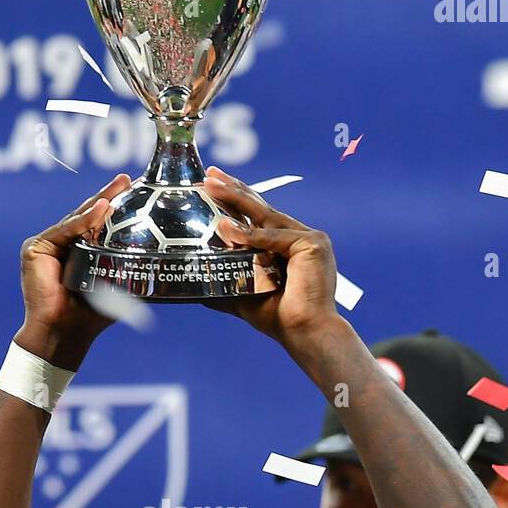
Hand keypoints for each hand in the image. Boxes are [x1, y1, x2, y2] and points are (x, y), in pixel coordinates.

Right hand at [14, 173, 130, 368]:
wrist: (64, 334)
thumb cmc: (91, 316)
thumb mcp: (116, 286)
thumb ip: (130, 269)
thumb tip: (163, 263)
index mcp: (80, 252)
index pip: (98, 224)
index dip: (115, 206)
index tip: (134, 188)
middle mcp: (62, 245)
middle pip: (88, 215)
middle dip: (108, 196)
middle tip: (127, 179)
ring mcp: (47, 245)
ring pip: (77, 219)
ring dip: (99, 203)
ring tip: (119, 188)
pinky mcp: (35, 249)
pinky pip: (64, 230)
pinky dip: (82, 221)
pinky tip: (101, 210)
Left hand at [204, 167, 343, 351]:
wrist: (304, 333)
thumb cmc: (278, 317)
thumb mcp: (243, 292)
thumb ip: (225, 279)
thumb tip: (195, 280)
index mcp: (286, 245)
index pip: (257, 216)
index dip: (235, 199)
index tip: (212, 185)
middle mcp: (299, 236)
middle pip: (261, 208)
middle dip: (232, 190)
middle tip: (209, 175)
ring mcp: (309, 238)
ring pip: (266, 217)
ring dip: (236, 200)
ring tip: (212, 187)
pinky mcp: (313, 244)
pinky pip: (274, 237)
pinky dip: (250, 235)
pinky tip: (226, 227)